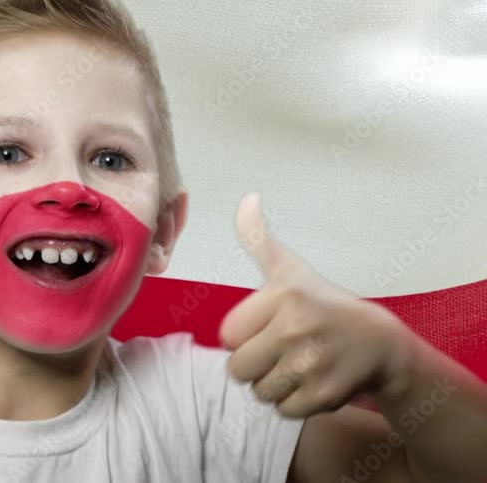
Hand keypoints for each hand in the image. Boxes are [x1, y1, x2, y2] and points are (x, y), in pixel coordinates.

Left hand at [218, 193, 413, 416]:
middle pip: (238, 370)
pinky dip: (295, 403)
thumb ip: (258, 238)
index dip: (243, 338)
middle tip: (281, 353)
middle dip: (255, 366)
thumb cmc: (325, 305)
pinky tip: (312, 382)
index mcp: (282, 296)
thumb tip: (247, 198)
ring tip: (297, 367)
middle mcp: (296, 328)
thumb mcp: (291, 269)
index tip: (267, 329)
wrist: (381, 343)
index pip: (227, 337)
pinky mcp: (325, 395)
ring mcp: (312, 363)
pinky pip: (284, 410)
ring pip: (259, 392)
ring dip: (274, 386)